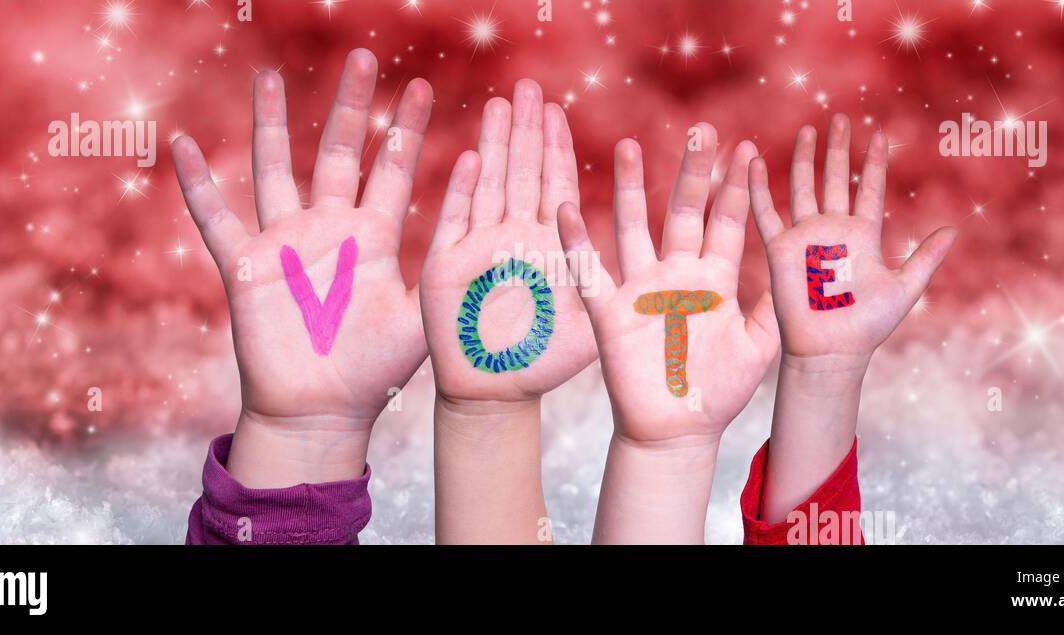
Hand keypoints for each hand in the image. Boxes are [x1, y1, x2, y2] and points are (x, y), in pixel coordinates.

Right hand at [171, 49, 431, 484]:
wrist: (324, 412)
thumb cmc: (377, 370)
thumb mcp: (423, 317)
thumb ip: (448, 272)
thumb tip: (493, 239)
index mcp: (374, 238)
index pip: (391, 170)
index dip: (404, 129)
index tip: (421, 85)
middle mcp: (330, 230)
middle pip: (337, 153)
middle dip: (351, 107)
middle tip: (363, 56)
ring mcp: (286, 245)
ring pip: (274, 171)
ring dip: (271, 125)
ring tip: (268, 77)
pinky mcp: (248, 269)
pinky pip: (216, 221)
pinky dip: (199, 186)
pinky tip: (183, 146)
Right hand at [420, 79, 595, 404]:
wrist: (495, 395)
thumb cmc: (545, 361)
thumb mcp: (588, 320)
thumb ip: (597, 278)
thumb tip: (617, 237)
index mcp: (549, 244)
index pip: (554, 185)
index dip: (555, 147)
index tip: (559, 109)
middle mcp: (514, 238)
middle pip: (520, 173)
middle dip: (525, 130)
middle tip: (530, 86)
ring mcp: (478, 248)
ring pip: (488, 186)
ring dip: (494, 146)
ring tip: (501, 104)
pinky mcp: (446, 267)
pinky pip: (454, 222)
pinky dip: (461, 191)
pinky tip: (468, 156)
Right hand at [558, 125, 779, 443]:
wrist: (677, 433)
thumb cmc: (719, 393)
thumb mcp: (760, 347)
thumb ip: (773, 305)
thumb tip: (800, 268)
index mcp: (715, 280)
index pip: (728, 223)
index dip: (737, 188)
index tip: (748, 149)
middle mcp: (678, 275)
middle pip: (685, 213)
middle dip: (693, 172)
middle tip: (702, 130)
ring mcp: (643, 290)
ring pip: (635, 229)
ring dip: (631, 189)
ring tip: (629, 147)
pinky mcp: (611, 314)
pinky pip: (590, 274)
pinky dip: (576, 244)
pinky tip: (564, 212)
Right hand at [748, 113, 955, 522]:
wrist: (830, 350)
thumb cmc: (867, 326)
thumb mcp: (906, 287)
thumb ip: (926, 257)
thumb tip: (954, 230)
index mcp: (864, 235)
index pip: (870, 188)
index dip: (875, 161)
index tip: (879, 133)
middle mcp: (833, 230)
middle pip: (836, 178)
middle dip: (839, 149)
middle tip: (842, 119)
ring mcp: (805, 237)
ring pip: (803, 187)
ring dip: (805, 159)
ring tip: (808, 130)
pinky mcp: (780, 249)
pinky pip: (765, 214)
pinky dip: (758, 188)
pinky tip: (753, 163)